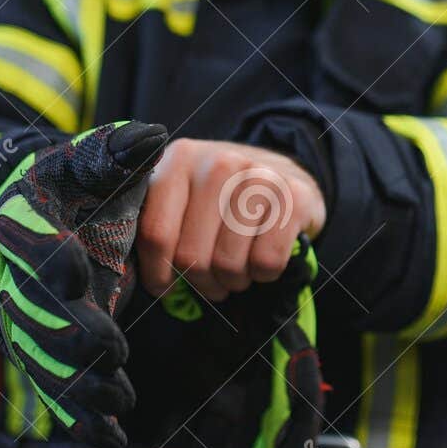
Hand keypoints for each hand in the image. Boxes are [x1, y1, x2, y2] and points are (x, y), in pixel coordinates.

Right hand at [0, 120, 168, 447]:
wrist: (29, 227)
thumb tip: (152, 134)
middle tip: (112, 348)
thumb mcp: (89, 164)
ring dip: (80, 383)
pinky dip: (83, 415)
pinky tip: (114, 439)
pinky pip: (59, 390)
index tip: (80, 268)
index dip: (51, 258)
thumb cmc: (71, 192)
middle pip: (37, 315)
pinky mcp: (46, 354)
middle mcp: (18, 282)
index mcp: (26, 228)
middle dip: (72, 334)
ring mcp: (29, 324)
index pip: (34, 246)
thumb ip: (115, 151)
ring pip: (47, 361)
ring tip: (119, 398)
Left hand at [135, 139, 325, 302]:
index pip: (155, 233)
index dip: (157, 274)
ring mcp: (260, 176)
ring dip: (231, 282)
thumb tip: (152, 281)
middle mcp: (219, 162)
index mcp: (180, 159)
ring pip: (228, 264)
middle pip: (192, 256)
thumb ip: (159, 223)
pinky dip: (263, 275)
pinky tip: (261, 262)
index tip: (166, 288)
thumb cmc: (224, 197)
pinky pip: (267, 262)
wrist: (286, 173)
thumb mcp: (185, 194)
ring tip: (234, 273)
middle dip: (200, 283)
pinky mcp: (294, 197)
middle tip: (210, 281)